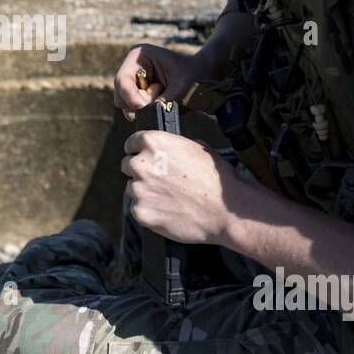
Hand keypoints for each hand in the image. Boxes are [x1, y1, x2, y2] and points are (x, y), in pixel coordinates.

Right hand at [113, 45, 198, 120]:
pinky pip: (133, 108)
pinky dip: (146, 110)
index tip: (145, 109)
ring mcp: (132, 80)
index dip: (131, 97)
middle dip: (137, 104)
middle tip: (159, 103)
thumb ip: (164, 101)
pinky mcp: (137, 92)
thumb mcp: (182, 87)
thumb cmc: (194, 75)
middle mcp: (131, 66)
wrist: (203, 76)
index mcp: (139, 55)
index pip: (122, 80)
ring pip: (125, 103)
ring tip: (163, 97)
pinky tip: (161, 101)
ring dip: (143, 107)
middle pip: (120, 94)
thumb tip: (148, 115)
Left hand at [121, 130, 234, 246]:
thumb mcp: (196, 147)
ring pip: (132, 189)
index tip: (146, 159)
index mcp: (152, 142)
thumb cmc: (216, 177)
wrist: (226, 210)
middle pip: (127, 166)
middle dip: (141, 172)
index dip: (139, 151)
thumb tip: (163, 149)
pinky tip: (168, 211)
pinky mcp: (140, 212)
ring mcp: (138, 189)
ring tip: (170, 198)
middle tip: (161, 181)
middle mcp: (140, 163)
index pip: (131, 144)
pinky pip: (138, 209)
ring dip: (145, 192)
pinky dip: (149, 211)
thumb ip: (172, 146)